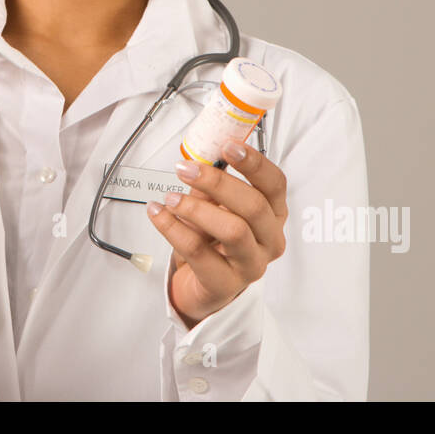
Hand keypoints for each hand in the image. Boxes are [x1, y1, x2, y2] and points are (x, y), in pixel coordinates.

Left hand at [146, 138, 287, 328]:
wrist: (203, 287)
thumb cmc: (214, 242)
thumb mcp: (215, 207)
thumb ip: (212, 184)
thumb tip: (199, 156)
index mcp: (273, 215)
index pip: (275, 184)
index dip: (255, 163)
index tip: (228, 146)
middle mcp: (269, 240)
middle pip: (254, 206)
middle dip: (218, 183)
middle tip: (187, 170)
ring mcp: (251, 265)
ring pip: (233, 230)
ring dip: (196, 208)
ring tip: (171, 198)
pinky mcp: (225, 284)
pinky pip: (198, 252)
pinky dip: (173, 228)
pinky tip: (158, 214)